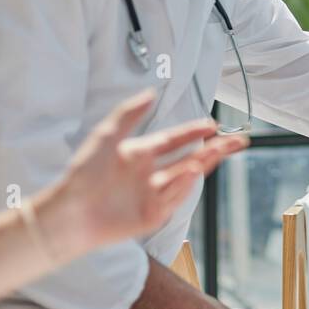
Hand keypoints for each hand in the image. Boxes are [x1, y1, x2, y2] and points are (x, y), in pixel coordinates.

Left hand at [38, 91, 246, 258]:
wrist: (70, 214)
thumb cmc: (83, 174)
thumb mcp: (106, 136)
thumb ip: (129, 114)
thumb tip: (151, 92)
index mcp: (139, 153)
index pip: (174, 139)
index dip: (194, 131)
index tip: (213, 124)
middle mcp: (149, 173)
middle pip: (190, 158)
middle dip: (215, 150)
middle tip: (239, 141)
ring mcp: (153, 195)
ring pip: (186, 178)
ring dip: (202, 164)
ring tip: (217, 150)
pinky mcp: (152, 216)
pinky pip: (175, 199)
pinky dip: (185, 186)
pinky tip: (191, 172)